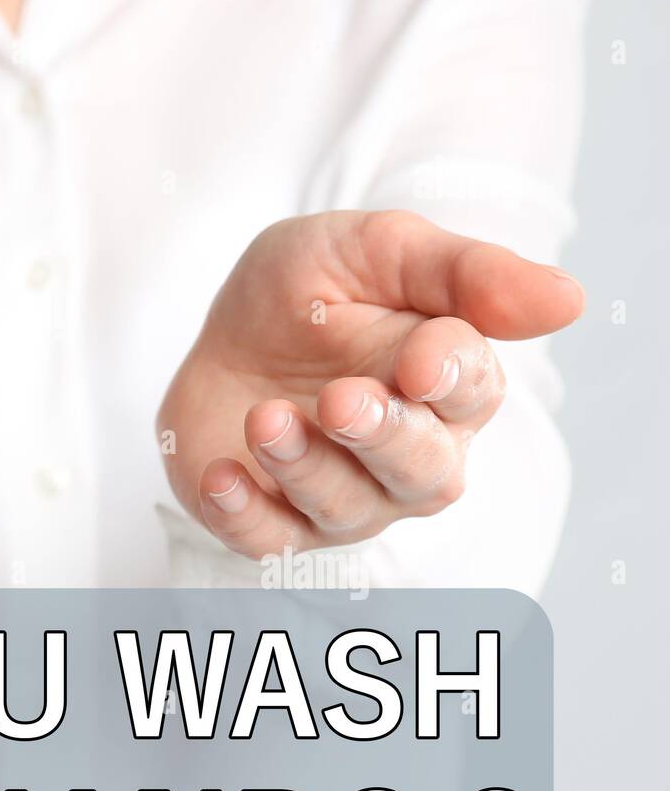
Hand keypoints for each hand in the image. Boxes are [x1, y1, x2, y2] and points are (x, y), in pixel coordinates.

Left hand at [157, 210, 583, 556]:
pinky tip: (221, 475)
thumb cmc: (313, 289)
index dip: (449, 378)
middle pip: (422, 471)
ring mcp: (343, 496)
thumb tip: (568, 299)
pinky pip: (270, 542)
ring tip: (265, 417)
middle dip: (383, 437)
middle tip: (341, 400)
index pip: (471, 392)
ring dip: (305, 466)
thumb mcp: (377, 249)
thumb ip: (464, 273)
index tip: (418, 359)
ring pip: (346, 508)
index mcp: (448, 384)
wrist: (224, 324)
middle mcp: (409, 454)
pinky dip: (244, 515)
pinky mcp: (272, 519)